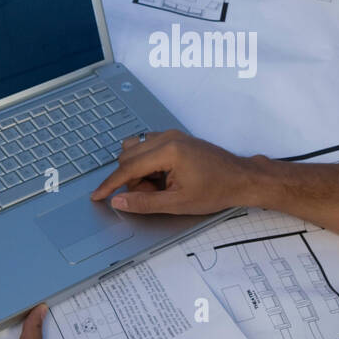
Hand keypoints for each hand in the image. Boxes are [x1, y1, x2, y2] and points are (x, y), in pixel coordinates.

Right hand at [89, 129, 259, 214]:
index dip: (110, 185)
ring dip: (140, 172)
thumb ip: (144, 203)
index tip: (97, 196)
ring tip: (162, 187)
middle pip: (128, 157)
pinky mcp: (175, 138)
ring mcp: (171, 135)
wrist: (240, 178)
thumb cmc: (216, 190)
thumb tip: (119, 202)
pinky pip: (148, 148)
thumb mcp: (178, 203)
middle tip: (153, 196)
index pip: (128, 168)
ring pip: (137, 151)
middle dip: (133, 181)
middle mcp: (167, 137)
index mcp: (168, 151)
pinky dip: (149, 165)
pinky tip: (165, 178)